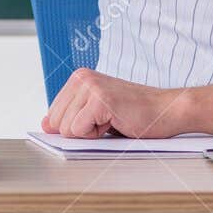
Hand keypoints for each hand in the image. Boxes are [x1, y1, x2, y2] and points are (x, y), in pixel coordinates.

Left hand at [41, 69, 212, 138]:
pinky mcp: (99, 99)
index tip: (98, 120)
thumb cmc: (136, 113)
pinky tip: (115, 122)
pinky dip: (97, 135)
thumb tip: (45, 125)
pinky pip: (79, 131)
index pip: (53, 115)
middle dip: (81, 131)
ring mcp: (90, 86)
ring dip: (91, 133)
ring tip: (113, 121)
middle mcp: (81, 77)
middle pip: (57, 123)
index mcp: (79, 78)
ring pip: (66, 129)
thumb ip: (70, 116)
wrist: (167, 110)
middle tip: (108, 121)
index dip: (74, 127)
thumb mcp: (96, 113)